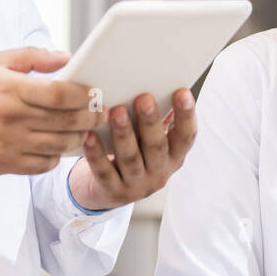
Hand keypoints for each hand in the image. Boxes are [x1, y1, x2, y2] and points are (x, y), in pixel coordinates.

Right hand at [0, 47, 103, 177]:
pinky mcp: (4, 164)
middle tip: (101, 113)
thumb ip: (31, 56)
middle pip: (65, 121)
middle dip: (90, 117)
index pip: (59, 94)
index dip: (83, 95)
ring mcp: (8, 144)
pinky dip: (55, 157)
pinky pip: (42, 164)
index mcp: (10, 89)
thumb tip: (66, 57)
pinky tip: (58, 147)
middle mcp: (12, 118)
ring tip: (85, 130)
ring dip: (78, 138)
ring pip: (58, 145)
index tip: (95, 93)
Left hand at [68, 89, 196, 209]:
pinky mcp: (113, 191)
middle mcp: (159, 173)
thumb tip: (159, 83)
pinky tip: (89, 136)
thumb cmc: (134, 153)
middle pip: (157, 147)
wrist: (109, 191)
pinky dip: (96, 154)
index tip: (183, 92)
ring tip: (117, 112)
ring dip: (124, 135)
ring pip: (130, 159)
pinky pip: (104, 171)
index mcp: (174, 157)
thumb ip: (156, 118)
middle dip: (151, 122)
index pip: (186, 136)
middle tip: (144, 98)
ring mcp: (136, 185)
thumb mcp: (149, 139)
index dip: (186, 115)